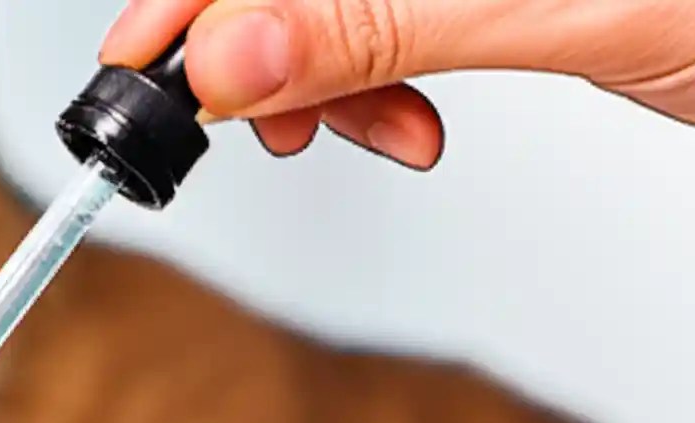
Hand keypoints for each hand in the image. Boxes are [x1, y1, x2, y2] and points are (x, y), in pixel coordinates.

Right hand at [100, 0, 694, 168]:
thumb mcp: (552, 6)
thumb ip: (377, 22)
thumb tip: (229, 58)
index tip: (142, 71)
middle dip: (256, 50)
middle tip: (267, 126)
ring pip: (324, 7)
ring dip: (319, 86)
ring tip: (373, 138)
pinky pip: (379, 33)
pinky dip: (374, 94)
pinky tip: (409, 128)